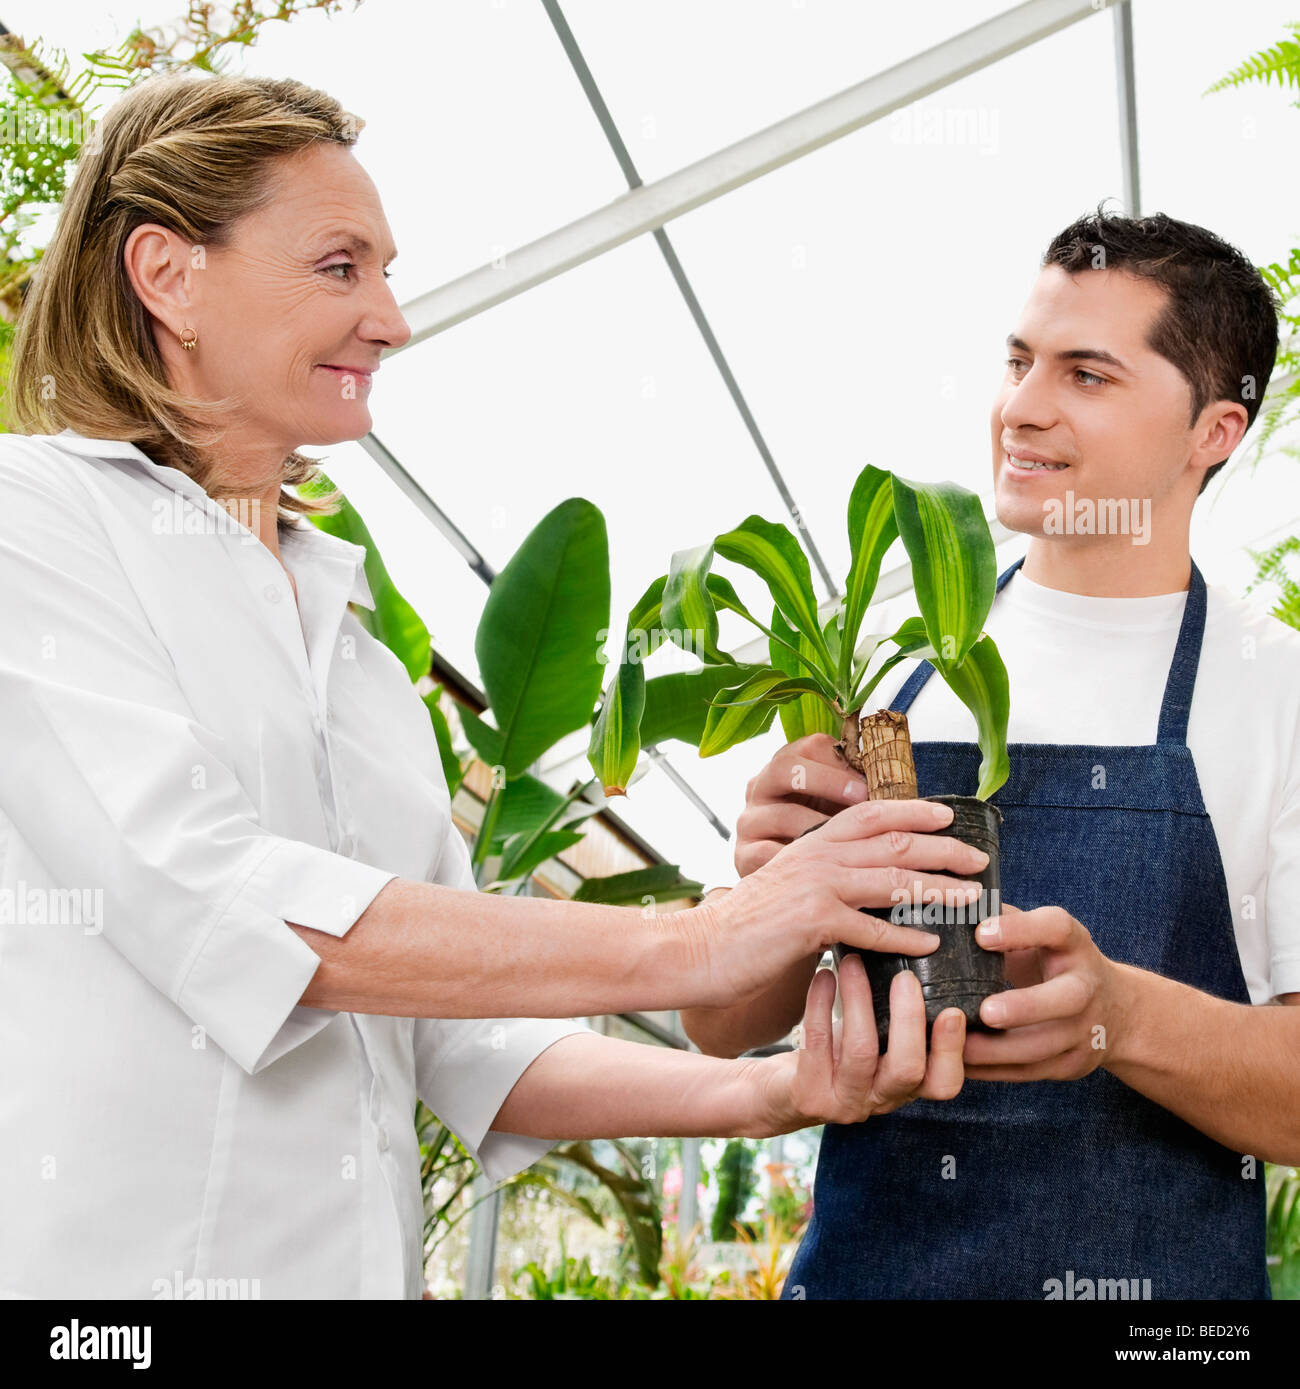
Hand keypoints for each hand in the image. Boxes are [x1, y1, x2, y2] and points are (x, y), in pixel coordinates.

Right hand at [687, 794, 990, 1007]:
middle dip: (944, 847)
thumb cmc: (747, 924)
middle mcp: (818, 855)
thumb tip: (867, 878)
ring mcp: (816, 886)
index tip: (951, 815)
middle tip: (980, 859)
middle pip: (895, 841)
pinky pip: (872, 929)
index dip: (916, 810)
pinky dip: (905, 937)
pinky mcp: (812, 922)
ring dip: (939, 889)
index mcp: (813, 842)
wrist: (702, 947)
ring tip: (972, 898)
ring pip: (893, 880)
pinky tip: (931, 943)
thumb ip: (824, 874)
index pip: (873, 813)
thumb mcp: (787, 884)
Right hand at [735, 732, 871, 876]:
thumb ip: (852, 793)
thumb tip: (901, 791)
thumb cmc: (810, 838)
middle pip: (785, 769)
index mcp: (783, 768)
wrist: (771, 887)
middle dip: (827, 782)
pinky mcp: (742, 854)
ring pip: (781, 814)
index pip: (807, 749)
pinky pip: (768, 854)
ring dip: (820, 828)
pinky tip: (822, 876)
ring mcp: (748, 821)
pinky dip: (799, 865)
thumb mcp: (828, 807)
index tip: (868, 786)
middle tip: (860, 802)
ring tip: (850, 844)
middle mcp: (760, 789)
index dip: (840, 765)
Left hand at [739, 952, 967, 1133]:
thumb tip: (920, 950)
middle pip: (908, 1069)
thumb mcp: (876, 1038)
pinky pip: (818, 1044)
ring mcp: (844, 1102)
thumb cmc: (836, 1053)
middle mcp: (881, 1099)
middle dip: (910, 1019)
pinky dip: (821, 1004)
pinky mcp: (809, 1095)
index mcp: (906, 1086)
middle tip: (905, 977)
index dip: (952, 1049)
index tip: (953, 1008)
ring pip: (861, 1052)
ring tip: (853, 961)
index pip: (944, 1082)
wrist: (781, 1089)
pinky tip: (823, 976)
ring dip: (859, 1000)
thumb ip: (900, 1016)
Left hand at [962, 903, 1128, 1079]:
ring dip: (1000, 1051)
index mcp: (1073, 944)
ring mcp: (1084, 1030)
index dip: (1021, 930)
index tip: (981, 933)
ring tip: (959, 1046)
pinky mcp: (1073, 1064)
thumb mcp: (1039, 935)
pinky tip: (962, 1064)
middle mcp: (1086, 986)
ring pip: (1045, 1046)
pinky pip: (1031, 1072)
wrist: (1115, 1012)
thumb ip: (1002, 920)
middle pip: (1066, 998)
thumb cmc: (1054, 962)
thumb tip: (951, 906)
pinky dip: (995, 1071)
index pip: (1057, 927)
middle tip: (985, 1011)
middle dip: (1026, 1007)